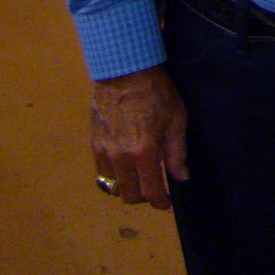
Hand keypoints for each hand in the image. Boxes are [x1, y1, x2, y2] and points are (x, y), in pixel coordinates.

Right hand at [91, 64, 188, 208]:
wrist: (125, 71)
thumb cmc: (156, 92)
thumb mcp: (176, 120)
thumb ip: (177, 152)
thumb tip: (181, 177)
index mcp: (144, 153)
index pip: (151, 191)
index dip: (160, 202)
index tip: (165, 203)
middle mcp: (120, 158)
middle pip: (129, 195)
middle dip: (143, 197)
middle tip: (153, 188)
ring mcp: (103, 152)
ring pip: (112, 186)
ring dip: (126, 187)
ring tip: (138, 176)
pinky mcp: (93, 144)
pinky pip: (101, 171)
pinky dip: (113, 174)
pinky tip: (124, 164)